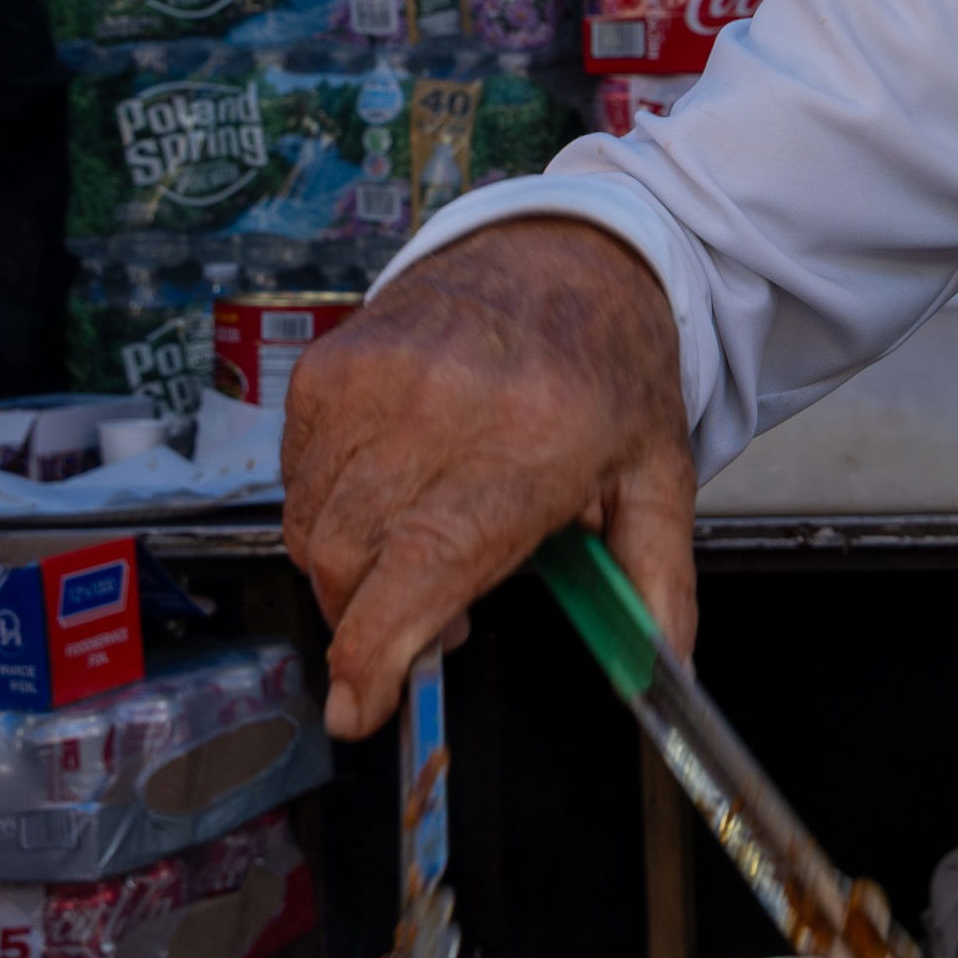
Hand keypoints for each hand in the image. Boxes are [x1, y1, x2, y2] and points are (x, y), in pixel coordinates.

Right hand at [283, 217, 696, 738]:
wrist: (566, 249)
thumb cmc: (613, 366)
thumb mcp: (660, 472)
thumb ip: (657, 578)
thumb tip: (662, 666)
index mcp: (530, 444)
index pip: (422, 570)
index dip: (375, 653)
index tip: (360, 709)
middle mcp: (440, 408)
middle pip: (351, 563)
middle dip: (369, 621)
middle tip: (428, 618)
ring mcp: (374, 379)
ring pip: (312, 526)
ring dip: (346, 571)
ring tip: (416, 550)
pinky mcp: (330, 364)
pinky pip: (295, 476)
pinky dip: (324, 510)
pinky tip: (385, 497)